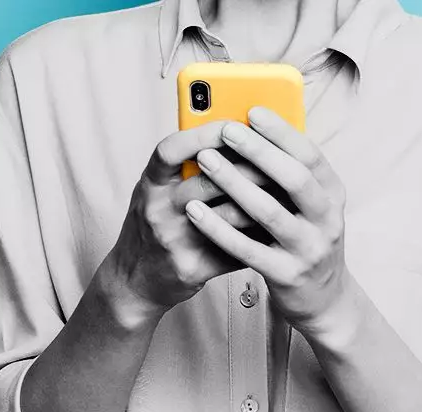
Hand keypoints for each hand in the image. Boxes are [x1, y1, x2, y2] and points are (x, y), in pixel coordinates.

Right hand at [100, 121, 289, 324]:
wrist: (135, 279)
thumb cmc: (157, 224)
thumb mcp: (160, 190)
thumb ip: (189, 167)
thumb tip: (240, 137)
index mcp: (150, 183)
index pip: (172, 150)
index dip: (203, 133)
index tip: (236, 123)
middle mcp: (156, 209)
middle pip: (206, 181)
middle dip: (248, 168)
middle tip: (279, 160)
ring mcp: (172, 241)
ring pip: (225, 217)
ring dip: (260, 203)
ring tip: (286, 193)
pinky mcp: (190, 268)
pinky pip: (232, 250)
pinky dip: (256, 237)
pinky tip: (276, 228)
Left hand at [181, 105, 350, 335]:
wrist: (323, 302)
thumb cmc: (305, 242)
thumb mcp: (310, 206)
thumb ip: (287, 176)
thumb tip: (249, 133)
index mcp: (334, 195)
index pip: (311, 155)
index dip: (282, 132)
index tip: (253, 110)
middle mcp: (328, 220)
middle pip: (294, 178)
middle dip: (258, 150)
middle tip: (225, 130)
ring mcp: (309, 250)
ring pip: (269, 211)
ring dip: (234, 183)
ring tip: (205, 161)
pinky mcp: (286, 275)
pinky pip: (247, 249)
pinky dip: (219, 228)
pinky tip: (194, 211)